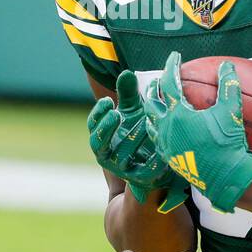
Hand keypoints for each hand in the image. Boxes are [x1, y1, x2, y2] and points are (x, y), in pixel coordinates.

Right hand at [87, 69, 188, 212]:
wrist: (154, 162)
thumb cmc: (139, 131)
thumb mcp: (133, 111)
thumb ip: (128, 94)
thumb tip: (126, 73)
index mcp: (101, 137)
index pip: (92, 126)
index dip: (98, 114)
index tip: (109, 101)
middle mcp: (105, 154)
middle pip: (98, 142)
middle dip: (108, 127)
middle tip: (118, 113)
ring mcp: (120, 168)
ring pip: (120, 155)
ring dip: (131, 138)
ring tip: (144, 123)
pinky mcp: (139, 178)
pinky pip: (143, 170)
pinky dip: (151, 159)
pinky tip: (159, 147)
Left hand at [144, 52, 251, 213]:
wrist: (224, 177)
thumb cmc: (227, 143)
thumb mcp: (231, 111)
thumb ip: (229, 86)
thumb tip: (227, 65)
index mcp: (177, 114)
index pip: (169, 83)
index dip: (171, 67)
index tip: (175, 56)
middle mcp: (165, 127)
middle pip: (152, 101)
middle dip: (154, 86)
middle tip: (160, 78)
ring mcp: (164, 144)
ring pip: (150, 120)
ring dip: (152, 107)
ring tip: (156, 101)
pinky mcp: (167, 157)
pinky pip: (156, 138)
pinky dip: (156, 127)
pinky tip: (163, 127)